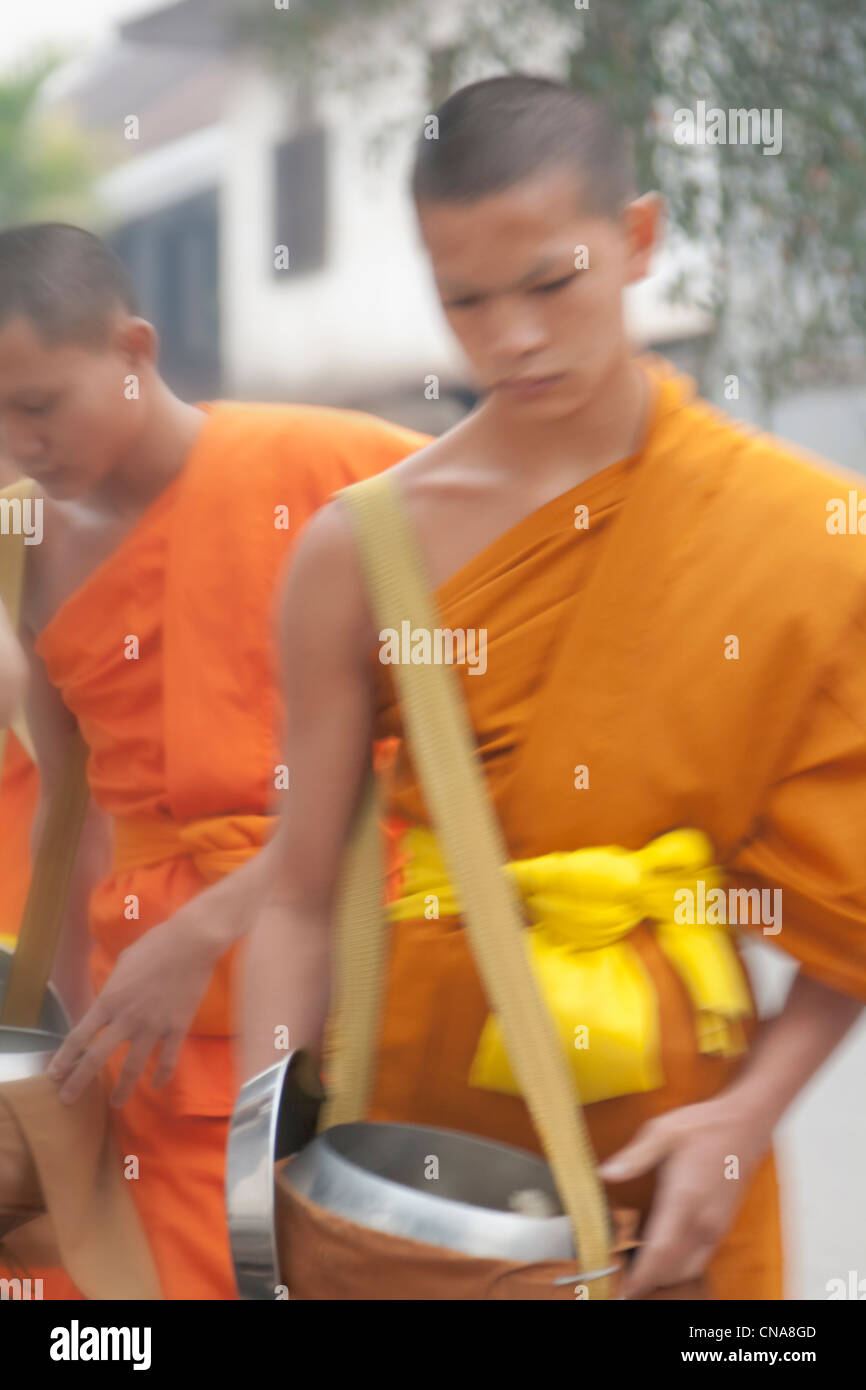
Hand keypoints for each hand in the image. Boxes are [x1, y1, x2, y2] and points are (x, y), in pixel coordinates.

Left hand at [46, 912, 221, 1106]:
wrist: (191, 943)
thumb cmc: (155, 945)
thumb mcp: (123, 963)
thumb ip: (114, 987)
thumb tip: (111, 1001)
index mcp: (110, 1000)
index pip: (79, 1035)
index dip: (64, 1057)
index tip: (54, 1074)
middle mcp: (127, 1018)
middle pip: (96, 1057)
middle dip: (79, 1081)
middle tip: (68, 1099)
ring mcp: (153, 1026)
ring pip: (133, 1067)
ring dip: (122, 1089)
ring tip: (115, 1103)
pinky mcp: (177, 1027)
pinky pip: (168, 1059)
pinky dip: (163, 1076)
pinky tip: (158, 1085)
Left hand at [598, 1097, 771, 1298]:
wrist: (745, 1126)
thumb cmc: (703, 1126)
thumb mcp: (663, 1131)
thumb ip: (634, 1156)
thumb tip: (604, 1173)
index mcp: (685, 1198)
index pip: (661, 1251)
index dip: (641, 1277)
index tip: (623, 1292)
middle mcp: (702, 1221)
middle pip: (673, 1268)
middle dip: (647, 1281)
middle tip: (620, 1281)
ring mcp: (715, 1227)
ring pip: (687, 1269)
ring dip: (662, 1276)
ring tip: (636, 1273)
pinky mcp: (721, 1228)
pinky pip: (698, 1260)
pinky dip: (678, 1268)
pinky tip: (660, 1259)